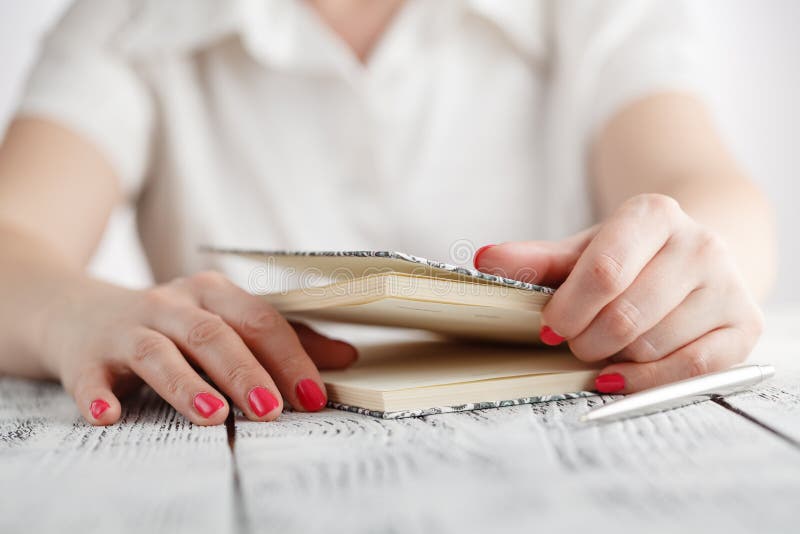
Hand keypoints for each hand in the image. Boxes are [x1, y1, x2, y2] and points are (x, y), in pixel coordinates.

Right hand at [38, 271, 356, 425]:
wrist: (76, 309)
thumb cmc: (171, 324)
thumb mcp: (226, 320)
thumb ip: (283, 339)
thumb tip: (345, 358)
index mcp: (213, 293)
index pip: (259, 319)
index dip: (289, 357)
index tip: (315, 396)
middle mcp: (171, 303)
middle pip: (212, 334)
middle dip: (245, 372)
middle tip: (272, 409)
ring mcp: (127, 327)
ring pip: (159, 352)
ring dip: (187, 386)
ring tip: (215, 418)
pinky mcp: (85, 354)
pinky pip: (90, 375)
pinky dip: (98, 395)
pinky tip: (110, 415)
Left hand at [473, 194, 763, 392]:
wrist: (693, 258)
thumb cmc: (630, 257)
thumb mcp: (582, 250)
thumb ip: (535, 260)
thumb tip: (485, 259)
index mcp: (654, 214)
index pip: (604, 270)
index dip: (568, 308)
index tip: (548, 326)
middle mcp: (699, 243)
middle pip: (626, 314)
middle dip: (586, 339)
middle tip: (572, 342)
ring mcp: (727, 284)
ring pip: (652, 344)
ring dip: (614, 357)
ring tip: (603, 347)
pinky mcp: (743, 325)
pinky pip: (691, 368)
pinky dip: (647, 381)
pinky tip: (618, 377)